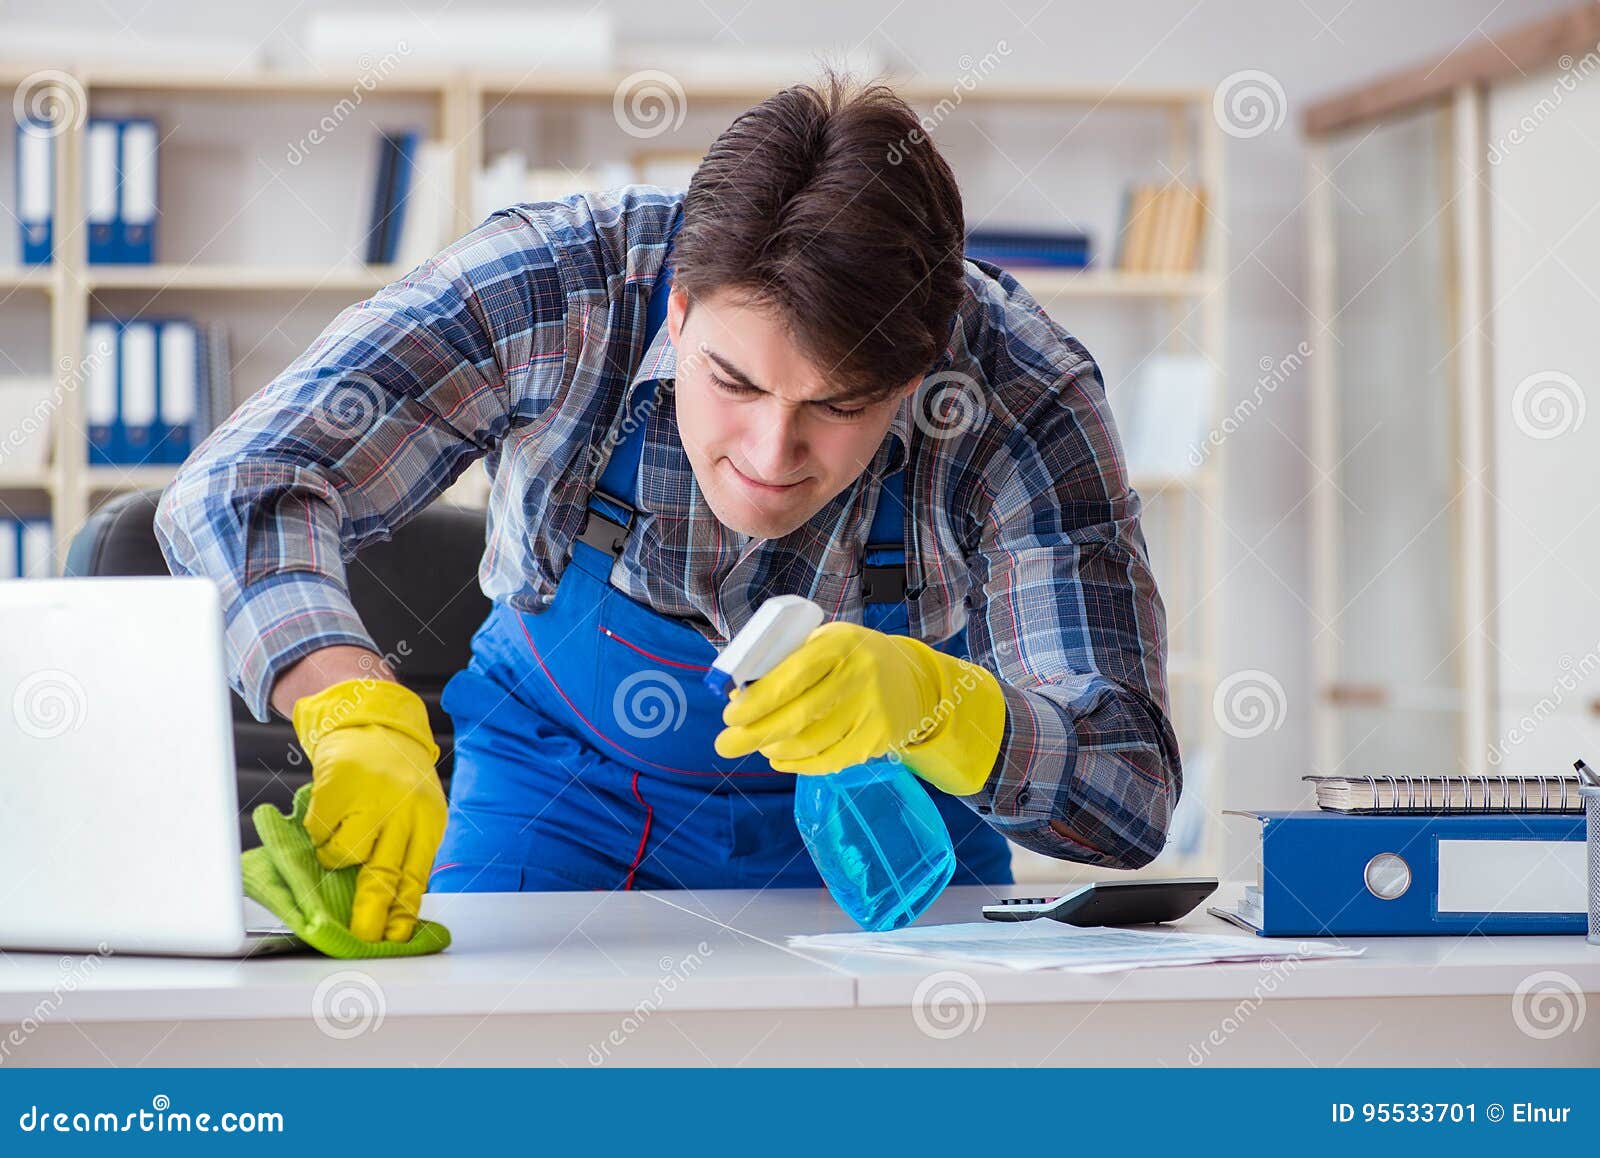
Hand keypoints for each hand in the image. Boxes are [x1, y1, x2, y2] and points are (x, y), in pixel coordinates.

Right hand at [291, 678, 445, 941]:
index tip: (393, 938)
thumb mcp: (416, 811)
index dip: (402, 912)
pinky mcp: (338, 788)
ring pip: (344, 856)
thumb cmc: (396, 777)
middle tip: (359, 936)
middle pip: (382, 875)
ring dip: (335, 858)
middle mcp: (402, 812)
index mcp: (427, 822)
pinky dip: (318, 831)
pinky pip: (318, 832)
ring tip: (341, 836)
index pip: (415, 878)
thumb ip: (403, 849)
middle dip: (368, 912)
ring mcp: (370, 800)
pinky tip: (331, 813)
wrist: (373, 722)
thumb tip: (385, 905)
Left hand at [713, 621, 1005, 795]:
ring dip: (773, 748)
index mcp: (839, 643)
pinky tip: (780, 758)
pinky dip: (798, 764)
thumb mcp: (824, 643)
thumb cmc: (850, 658)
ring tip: (757, 745)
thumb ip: (787, 661)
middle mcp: (860, 675)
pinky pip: (829, 760)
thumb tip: (740, 694)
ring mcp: (872, 711)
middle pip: (797, 715)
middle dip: (753, 734)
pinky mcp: (878, 739)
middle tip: (725, 744)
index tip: (729, 714)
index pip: (790, 676)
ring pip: (810, 742)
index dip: (756, 700)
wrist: (910, 680)